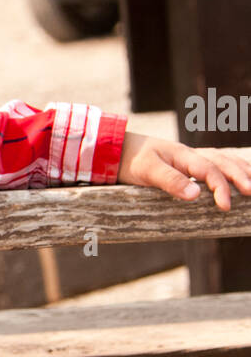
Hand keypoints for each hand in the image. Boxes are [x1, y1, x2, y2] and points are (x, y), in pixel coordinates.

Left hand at [116, 131, 250, 211]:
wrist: (118, 150)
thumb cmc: (132, 161)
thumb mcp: (147, 172)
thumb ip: (170, 181)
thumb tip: (196, 195)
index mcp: (182, 156)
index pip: (209, 170)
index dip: (220, 187)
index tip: (225, 206)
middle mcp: (191, 154)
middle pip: (222, 161)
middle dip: (239, 176)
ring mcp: (191, 157)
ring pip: (223, 159)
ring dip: (240, 169)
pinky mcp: (188, 163)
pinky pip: (217, 161)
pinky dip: (232, 166)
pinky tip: (241, 173)